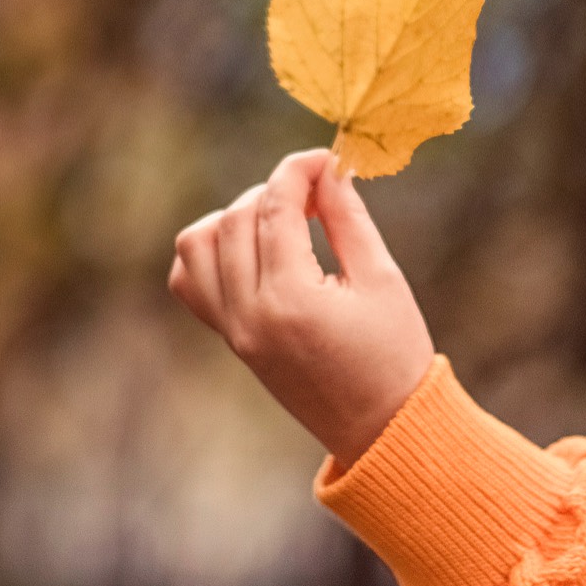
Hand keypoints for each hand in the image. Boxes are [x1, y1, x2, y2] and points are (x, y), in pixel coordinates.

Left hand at [168, 149, 434, 469]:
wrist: (382, 428)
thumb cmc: (394, 354)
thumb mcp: (382, 279)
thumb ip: (348, 218)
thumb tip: (328, 169)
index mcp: (290, 300)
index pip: (275, 208)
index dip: (299, 169)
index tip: (327, 158)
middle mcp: (249, 316)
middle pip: (234, 218)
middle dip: (274, 190)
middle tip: (318, 192)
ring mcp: (233, 330)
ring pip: (197, 245)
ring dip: (234, 217)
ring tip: (282, 221)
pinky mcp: (232, 340)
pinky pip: (191, 282)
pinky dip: (211, 252)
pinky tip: (256, 250)